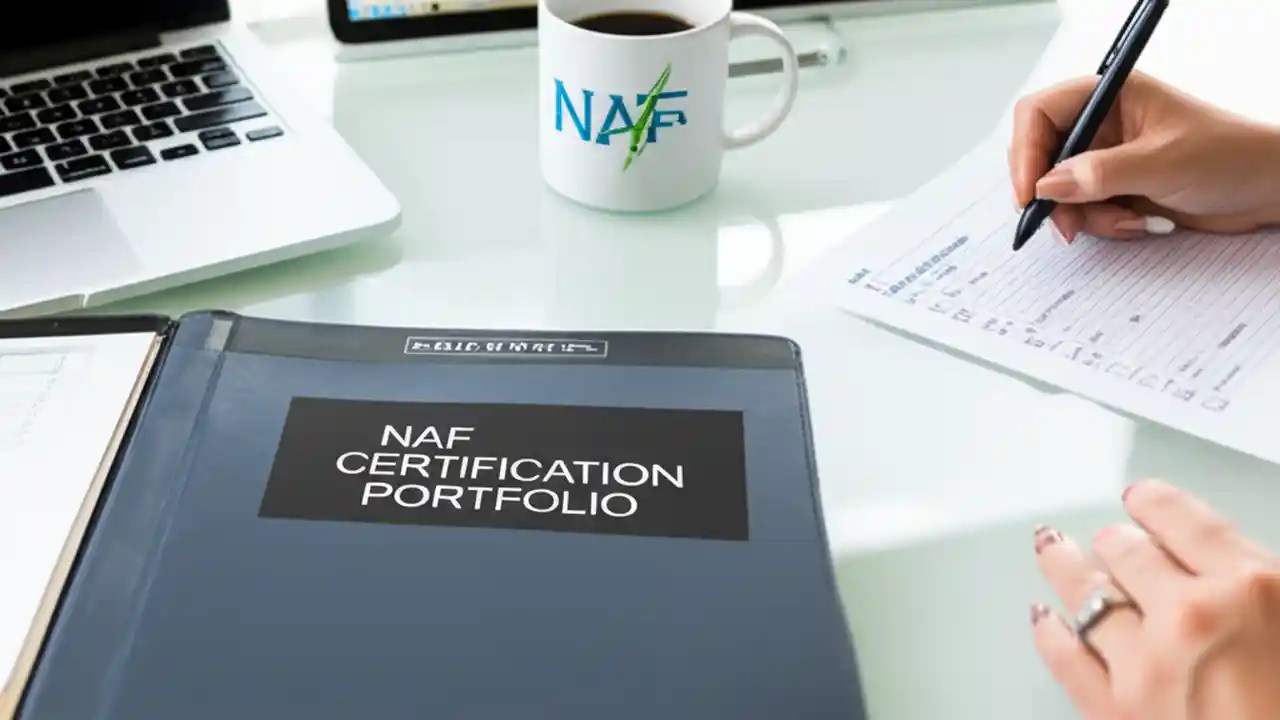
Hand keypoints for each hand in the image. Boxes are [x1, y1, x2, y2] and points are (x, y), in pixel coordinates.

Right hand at [1009, 72, 1279, 242]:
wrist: (1270, 189)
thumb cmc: (1231, 157)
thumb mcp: (1163, 163)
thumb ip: (1101, 173)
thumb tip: (1047, 186)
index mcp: (1111, 96)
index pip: (1040, 114)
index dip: (1025, 152)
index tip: (1029, 193)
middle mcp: (1103, 124)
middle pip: (1043, 158)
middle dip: (1053, 196)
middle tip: (1068, 224)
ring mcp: (1108, 158)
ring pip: (1061, 193)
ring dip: (1085, 217)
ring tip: (1126, 222)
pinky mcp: (1117, 188)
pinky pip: (1085, 211)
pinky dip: (1103, 225)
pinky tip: (1140, 224)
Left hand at [1030, 480, 1279, 719]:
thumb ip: (1260, 585)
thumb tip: (1227, 562)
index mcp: (1252, 588)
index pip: (1178, 516)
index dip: (1153, 503)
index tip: (1141, 499)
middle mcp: (1191, 617)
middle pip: (1125, 549)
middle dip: (1118, 543)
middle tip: (1113, 540)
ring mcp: (1146, 667)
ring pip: (1085, 593)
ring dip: (1068, 568)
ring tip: (1055, 551)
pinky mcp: (1116, 713)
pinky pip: (1066, 657)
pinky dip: (1050, 632)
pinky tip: (1043, 618)